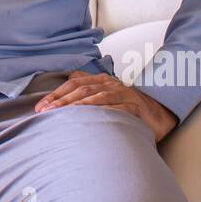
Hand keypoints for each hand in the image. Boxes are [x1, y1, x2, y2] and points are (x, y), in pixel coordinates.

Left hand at [33, 71, 178, 141]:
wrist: (159, 113)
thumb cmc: (127, 107)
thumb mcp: (105, 96)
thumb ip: (87, 90)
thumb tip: (64, 91)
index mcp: (102, 80)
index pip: (74, 83)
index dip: (56, 94)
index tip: (41, 107)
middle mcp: (111, 84)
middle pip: (82, 89)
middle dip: (62, 101)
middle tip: (46, 113)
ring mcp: (124, 94)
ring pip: (97, 97)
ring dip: (78, 107)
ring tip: (62, 116)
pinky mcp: (135, 108)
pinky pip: (116, 110)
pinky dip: (102, 114)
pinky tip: (90, 121)